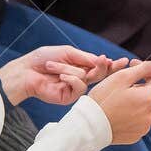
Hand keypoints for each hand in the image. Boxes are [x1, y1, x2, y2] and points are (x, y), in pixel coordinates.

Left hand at [0, 45, 125, 105]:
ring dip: (71, 69)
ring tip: (54, 66)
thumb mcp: (68, 52)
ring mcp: (74, 89)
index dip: (112, 65)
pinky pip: (79, 87)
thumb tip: (104, 60)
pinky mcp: (68, 98)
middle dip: (105, 68)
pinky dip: (71, 78)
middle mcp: (80, 78)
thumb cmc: (43, 59)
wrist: (25, 71)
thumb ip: (86, 58)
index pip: (100, 67)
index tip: (124, 60)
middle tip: (110, 61)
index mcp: (81, 67)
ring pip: (87, 79)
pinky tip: (61, 76)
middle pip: (100, 75)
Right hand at [89, 59, 150, 144]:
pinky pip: (137, 120)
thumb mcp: (121, 78)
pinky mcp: (136, 135)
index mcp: (149, 99)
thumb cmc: (103, 100)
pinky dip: (130, 115)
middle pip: (149, 93)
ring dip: (134, 101)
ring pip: (143, 107)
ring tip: (116, 101)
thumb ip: (144, 69)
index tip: (131, 67)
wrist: (88, 126)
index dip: (145, 70)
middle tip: (119, 86)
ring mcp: (144, 127)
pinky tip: (116, 113)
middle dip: (137, 86)